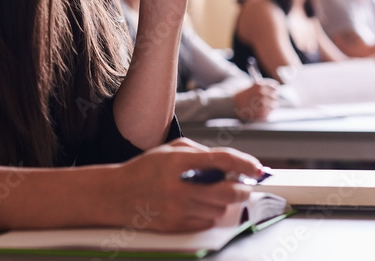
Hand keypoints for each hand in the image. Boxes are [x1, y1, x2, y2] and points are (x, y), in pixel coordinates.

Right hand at [110, 138, 262, 231]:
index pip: (222, 161)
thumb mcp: (170, 150)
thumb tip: (230, 164)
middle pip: (228, 192)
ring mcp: (177, 208)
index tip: (258, 168)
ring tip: (209, 193)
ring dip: (223, 201)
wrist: (116, 195)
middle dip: (242, 189)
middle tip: (243, 185)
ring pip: (220, 209)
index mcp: (178, 161)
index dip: (245, 164)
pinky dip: (210, 214)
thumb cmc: (146, 169)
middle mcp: (179, 186)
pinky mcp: (176, 225)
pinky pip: (207, 222)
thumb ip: (201, 153)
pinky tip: (198, 205)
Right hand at [232, 80, 279, 120]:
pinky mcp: (261, 112)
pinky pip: (269, 113)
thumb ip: (263, 88)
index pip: (275, 86)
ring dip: (271, 106)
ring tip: (266, 107)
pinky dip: (267, 113)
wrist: (232, 104)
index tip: (275, 90)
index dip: (275, 88)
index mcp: (260, 85)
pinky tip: (262, 111)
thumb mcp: (252, 87)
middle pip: (275, 95)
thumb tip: (275, 90)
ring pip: (274, 105)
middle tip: (271, 100)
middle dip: (273, 97)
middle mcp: (262, 93)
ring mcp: (262, 103)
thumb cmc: (241, 96)